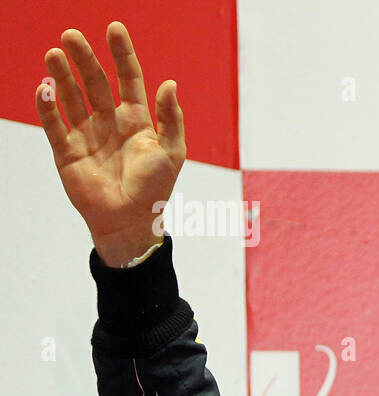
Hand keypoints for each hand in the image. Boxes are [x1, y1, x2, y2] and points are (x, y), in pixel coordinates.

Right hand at [35, 21, 185, 266]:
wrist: (131, 222)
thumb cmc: (156, 189)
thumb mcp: (172, 152)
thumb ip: (171, 118)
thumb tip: (169, 83)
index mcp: (138, 120)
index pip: (129, 78)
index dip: (122, 54)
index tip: (114, 29)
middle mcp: (110, 122)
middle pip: (95, 82)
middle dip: (84, 59)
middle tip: (72, 35)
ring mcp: (87, 134)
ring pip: (72, 97)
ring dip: (62, 76)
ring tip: (54, 54)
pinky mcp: (67, 151)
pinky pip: (54, 124)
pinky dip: (48, 106)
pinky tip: (45, 88)